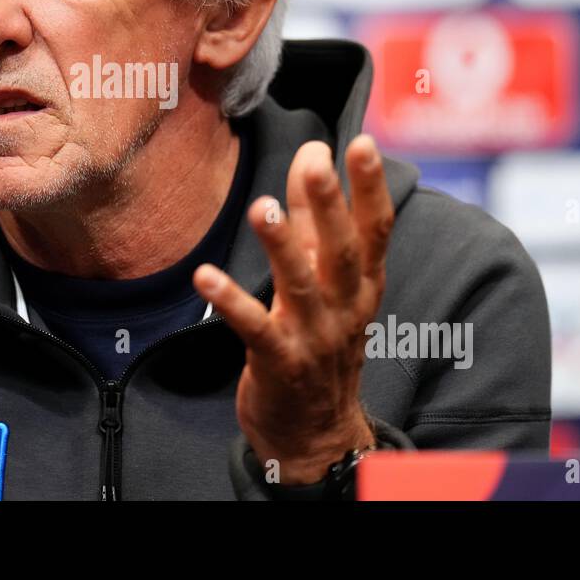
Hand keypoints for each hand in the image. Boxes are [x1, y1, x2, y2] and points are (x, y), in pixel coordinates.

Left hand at [193, 133, 393, 484]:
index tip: (361, 144)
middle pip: (342, 252)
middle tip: (316, 162)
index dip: (370, 188)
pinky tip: (205, 275)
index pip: (375, 231)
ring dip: (281, 247)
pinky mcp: (279, 364)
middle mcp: (343, 309)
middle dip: (330, 207)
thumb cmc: (318, 344)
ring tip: (262, 207)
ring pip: (299, 286)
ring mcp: (313, 338)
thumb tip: (311, 153)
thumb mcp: (325, 282)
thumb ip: (313, 219)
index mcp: (360, 286)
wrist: (315, 435)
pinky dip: (230, 302)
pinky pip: (254, 329)